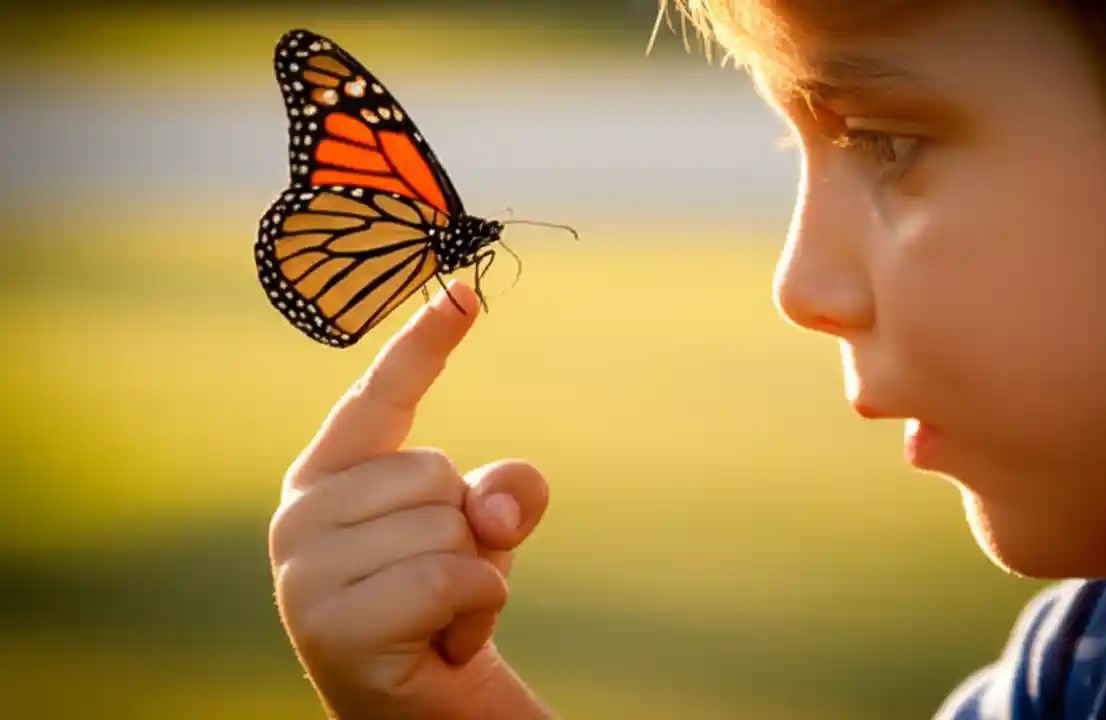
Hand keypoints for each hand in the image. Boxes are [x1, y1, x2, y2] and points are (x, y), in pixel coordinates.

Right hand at [269, 282, 552, 718]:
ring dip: (476, 580)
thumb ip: (503, 493)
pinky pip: (455, 579)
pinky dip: (478, 614)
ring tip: (438, 618)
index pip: (378, 398)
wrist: (420, 710)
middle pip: (434, 471)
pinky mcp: (333, 624)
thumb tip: (490, 510)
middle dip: (466, 532)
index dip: (424, 343)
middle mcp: (298, 514)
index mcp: (326, 478)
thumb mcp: (483, 533)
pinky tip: (443, 645)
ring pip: (449, 528)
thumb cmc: (441, 609)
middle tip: (439, 585)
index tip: (467, 291)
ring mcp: (305, 571)